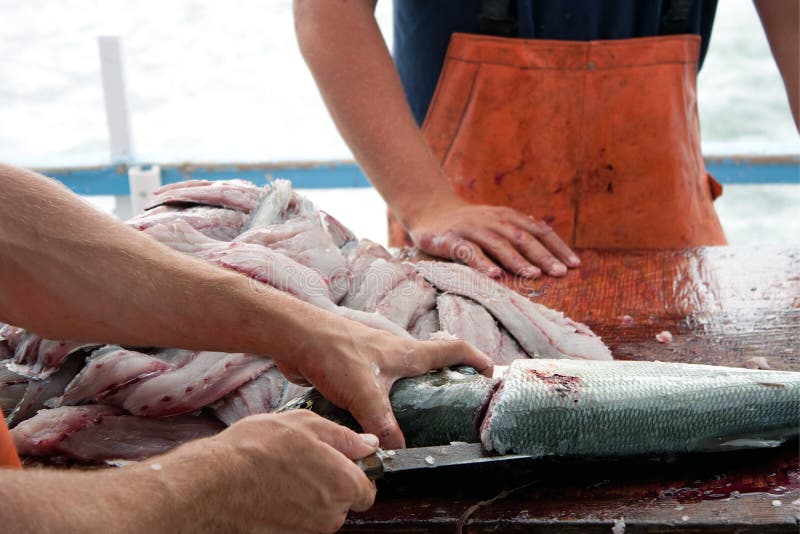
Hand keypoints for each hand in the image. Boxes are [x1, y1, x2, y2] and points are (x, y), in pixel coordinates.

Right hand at [178, 411, 378, 532]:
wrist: (215, 483)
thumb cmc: (258, 450)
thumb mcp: (308, 424)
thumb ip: (345, 438)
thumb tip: (368, 444)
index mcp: (343, 484)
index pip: (367, 489)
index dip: (356, 472)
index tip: (342, 460)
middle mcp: (330, 514)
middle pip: (343, 502)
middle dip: (331, 483)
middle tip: (305, 460)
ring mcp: (308, 530)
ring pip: (320, 512)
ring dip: (310, 494)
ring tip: (284, 472)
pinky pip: (298, 521)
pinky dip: (291, 507)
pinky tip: (273, 488)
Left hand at [274, 324, 493, 448]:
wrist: (296, 336)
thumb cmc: (334, 352)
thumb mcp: (363, 393)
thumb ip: (382, 425)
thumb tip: (398, 451)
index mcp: (407, 353)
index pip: (452, 350)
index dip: (475, 359)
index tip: (490, 372)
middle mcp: (395, 352)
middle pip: (431, 362)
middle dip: (446, 379)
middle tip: (454, 404)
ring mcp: (374, 358)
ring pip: (403, 374)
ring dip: (414, 390)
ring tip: (417, 418)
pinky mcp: (355, 365)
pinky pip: (379, 383)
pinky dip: (386, 396)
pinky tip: (376, 417)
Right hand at [408, 198, 579, 277]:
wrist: (429, 210)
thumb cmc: (469, 225)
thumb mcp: (495, 224)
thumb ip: (517, 235)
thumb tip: (551, 255)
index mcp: (507, 217)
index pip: (538, 230)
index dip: (557, 246)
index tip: (575, 264)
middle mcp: (492, 220)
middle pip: (522, 237)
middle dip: (543, 255)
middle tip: (560, 273)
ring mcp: (471, 229)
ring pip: (498, 244)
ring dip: (517, 260)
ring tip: (533, 275)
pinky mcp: (451, 239)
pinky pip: (468, 252)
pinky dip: (482, 264)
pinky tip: (495, 276)